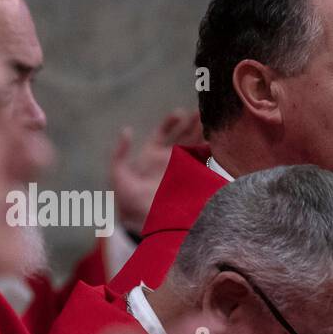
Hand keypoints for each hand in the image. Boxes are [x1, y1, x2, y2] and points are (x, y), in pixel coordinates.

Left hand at [110, 109, 205, 229]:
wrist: (143, 221)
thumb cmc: (128, 200)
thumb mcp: (118, 174)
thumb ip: (120, 153)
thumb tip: (127, 130)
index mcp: (151, 154)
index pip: (164, 133)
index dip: (172, 122)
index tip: (180, 113)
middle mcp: (168, 160)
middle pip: (183, 136)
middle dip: (192, 124)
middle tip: (203, 112)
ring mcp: (180, 170)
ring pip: (194, 148)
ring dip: (202, 135)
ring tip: (211, 122)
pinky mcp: (189, 180)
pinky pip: (200, 164)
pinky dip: (207, 154)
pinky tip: (214, 144)